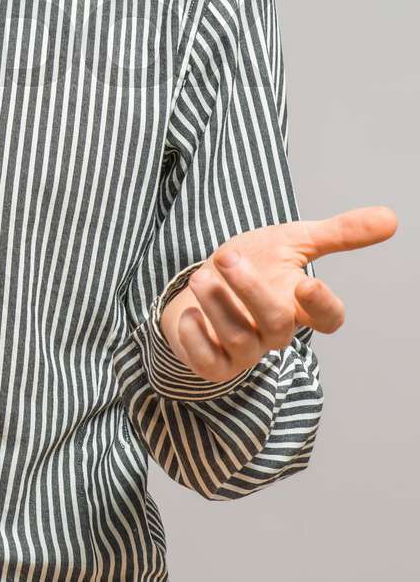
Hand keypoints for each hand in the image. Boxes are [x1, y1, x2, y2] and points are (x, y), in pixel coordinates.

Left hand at [159, 204, 397, 382]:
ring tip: (201, 276)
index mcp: (298, 304)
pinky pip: (208, 362)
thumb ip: (338, 233)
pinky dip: (197, 336)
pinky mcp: (212, 364)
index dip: (322, 307)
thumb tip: (392, 217)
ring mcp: (244, 351)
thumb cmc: (250, 264)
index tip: (306, 283)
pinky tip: (189, 312)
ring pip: (241, 339)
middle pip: (278, 324)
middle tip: (227, 257)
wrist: (198, 282)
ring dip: (218, 305)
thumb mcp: (292, 241)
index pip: (327, 319)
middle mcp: (274, 332)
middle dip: (251, 290)